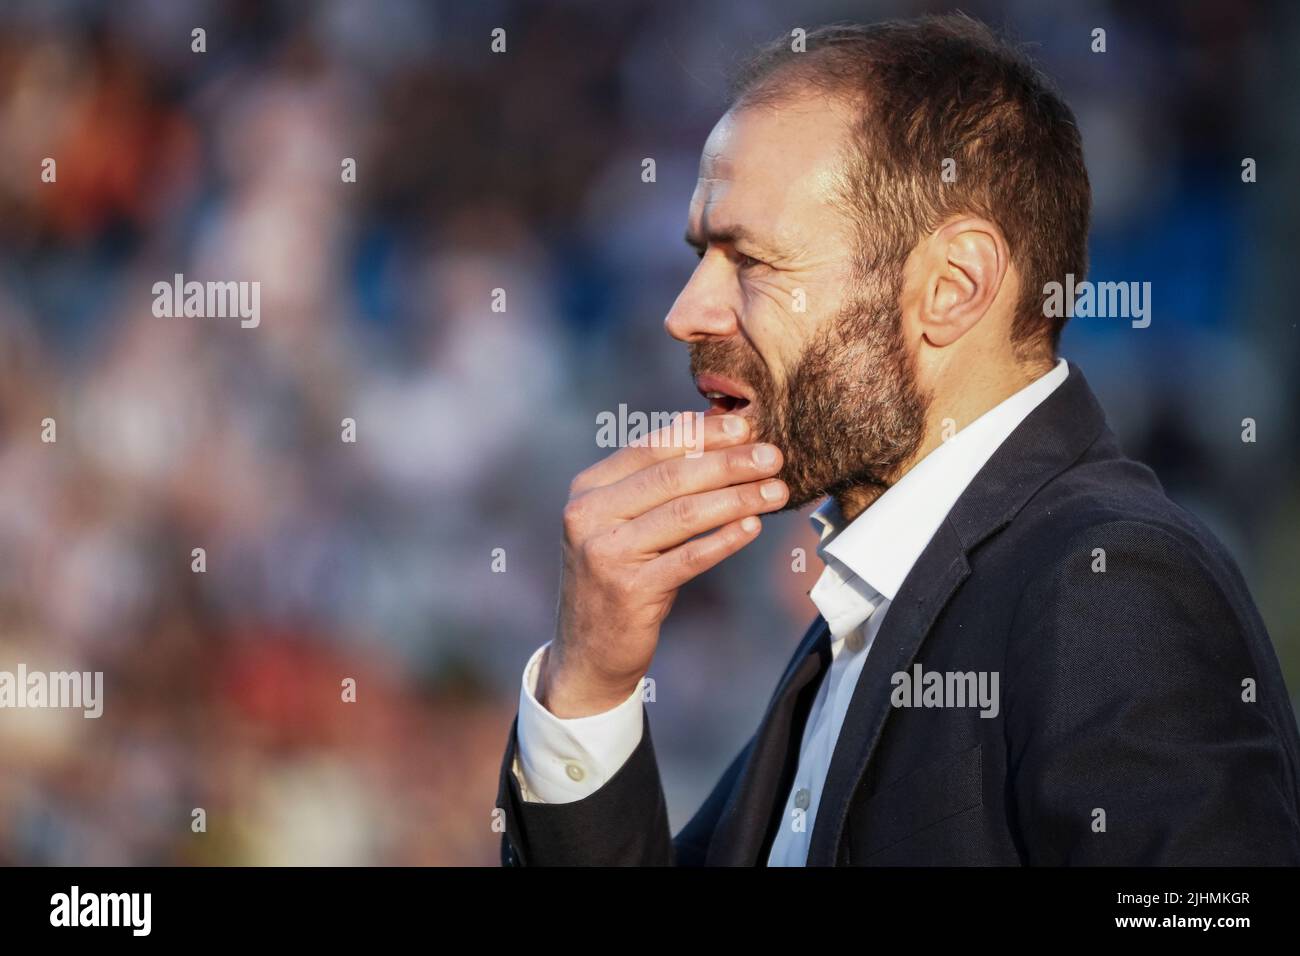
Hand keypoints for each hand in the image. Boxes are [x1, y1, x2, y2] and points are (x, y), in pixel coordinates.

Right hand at [537, 413, 787, 716]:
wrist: (589, 650)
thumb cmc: (619, 575)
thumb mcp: (623, 522)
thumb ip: (655, 479)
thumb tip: (702, 425)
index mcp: (587, 490)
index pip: (651, 449)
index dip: (701, 435)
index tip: (745, 426)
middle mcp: (588, 516)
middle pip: (671, 478)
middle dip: (728, 463)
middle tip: (773, 455)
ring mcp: (606, 553)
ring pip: (685, 515)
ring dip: (738, 499)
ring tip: (776, 490)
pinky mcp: (629, 590)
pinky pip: (689, 558)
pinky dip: (725, 539)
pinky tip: (754, 527)